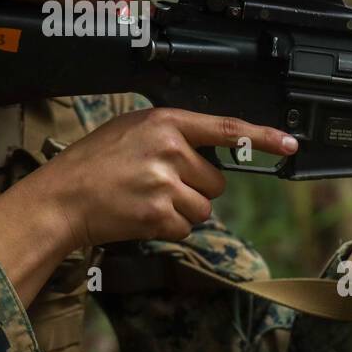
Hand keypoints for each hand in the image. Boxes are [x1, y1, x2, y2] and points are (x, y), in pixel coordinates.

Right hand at [0, 108, 297, 305]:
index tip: (289, 144)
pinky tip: (140, 216)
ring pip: (203, 208)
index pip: (225, 128)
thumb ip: (170, 134)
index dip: (262, 137)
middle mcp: (169, 149)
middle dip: (193, 189)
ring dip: (181, 212)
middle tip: (156, 186)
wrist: (61, 198)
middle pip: (216, 181)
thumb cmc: (91, 165)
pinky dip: (167, 229)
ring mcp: (165, 182)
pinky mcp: (159, 214)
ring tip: (144, 201)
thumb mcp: (130, 131)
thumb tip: (207, 149)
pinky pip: (185, 228)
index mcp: (164, 122)